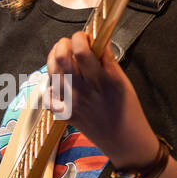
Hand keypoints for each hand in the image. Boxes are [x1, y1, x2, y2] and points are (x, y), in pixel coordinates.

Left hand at [46, 30, 158, 168]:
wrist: (124, 141)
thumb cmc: (128, 110)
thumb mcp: (123, 81)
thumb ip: (108, 60)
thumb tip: (99, 40)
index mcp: (102, 80)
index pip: (82, 50)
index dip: (80, 37)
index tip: (85, 37)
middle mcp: (84, 90)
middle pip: (61, 58)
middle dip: (63, 43)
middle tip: (71, 44)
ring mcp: (72, 103)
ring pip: (52, 72)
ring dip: (55, 58)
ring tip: (63, 57)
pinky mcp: (65, 114)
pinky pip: (48, 96)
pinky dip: (51, 86)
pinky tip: (60, 82)